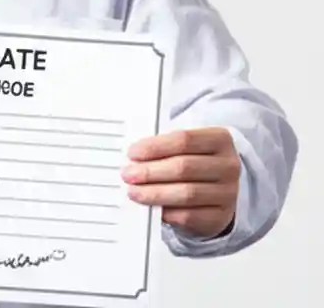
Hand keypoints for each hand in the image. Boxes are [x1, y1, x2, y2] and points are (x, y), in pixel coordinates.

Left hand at [122, 127, 239, 238]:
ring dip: (154, 193)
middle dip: (150, 171)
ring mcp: (228, 193)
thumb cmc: (195, 162)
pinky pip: (189, 216)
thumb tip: (134, 157)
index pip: (184, 140)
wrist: (219, 190)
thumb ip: (163, 147)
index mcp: (219, 140)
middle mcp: (228, 166)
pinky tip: (152, 208)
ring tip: (134, 192)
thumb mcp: (186, 147)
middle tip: (128, 174)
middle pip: (183, 167)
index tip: (133, 153)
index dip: (155, 146)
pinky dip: (167, 212)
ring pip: (186, 193)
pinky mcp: (220, 216)